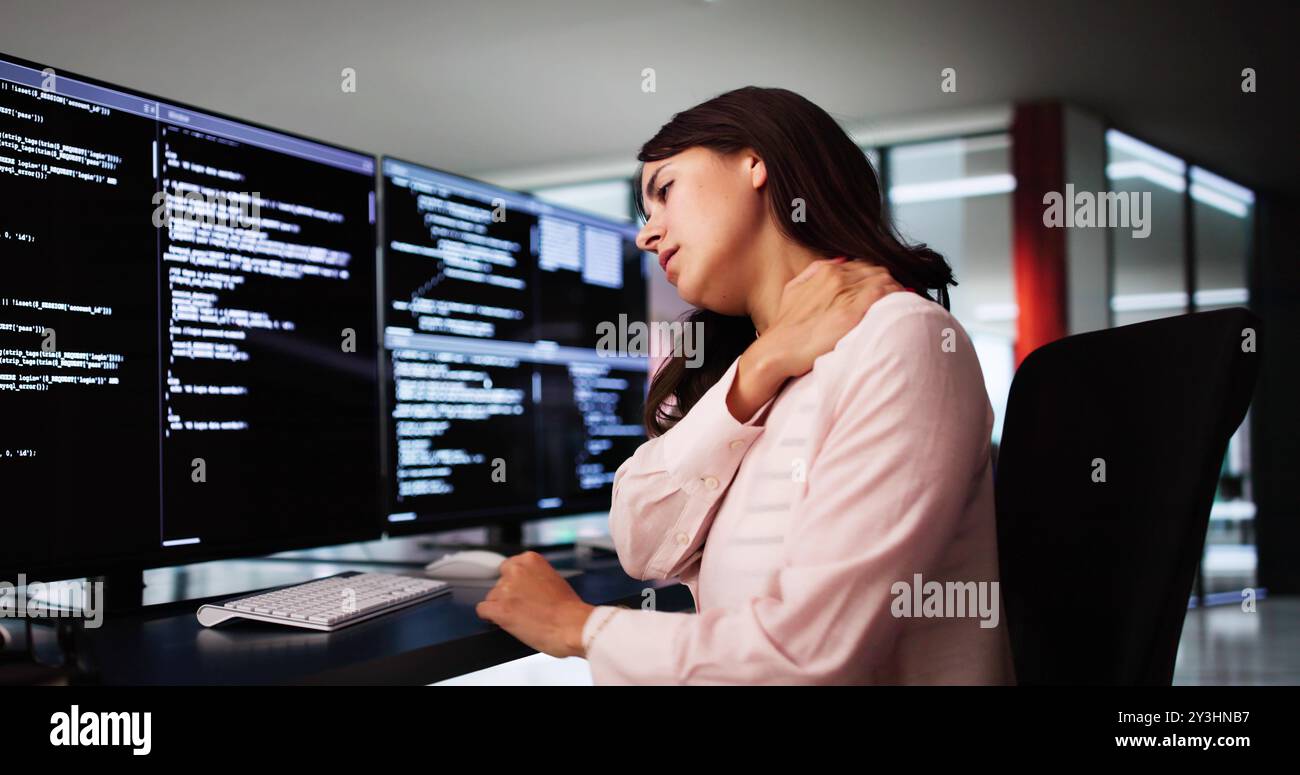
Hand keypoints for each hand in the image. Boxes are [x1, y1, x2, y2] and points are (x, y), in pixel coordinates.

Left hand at [475, 551, 595, 658]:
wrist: (573, 626)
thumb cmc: (570, 609)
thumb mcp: (554, 580)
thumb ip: (535, 577)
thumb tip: (527, 586)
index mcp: (530, 560)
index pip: (508, 567)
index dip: (513, 582)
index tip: (518, 591)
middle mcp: (515, 571)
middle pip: (499, 583)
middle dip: (507, 595)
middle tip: (522, 607)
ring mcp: (506, 590)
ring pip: (491, 598)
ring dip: (501, 607)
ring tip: (519, 618)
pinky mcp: (499, 610)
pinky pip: (482, 611)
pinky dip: (490, 617)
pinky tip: (502, 622)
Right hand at [727, 258, 903, 421]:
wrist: (778, 349)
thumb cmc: (785, 326)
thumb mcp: (793, 290)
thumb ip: (813, 273)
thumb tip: (836, 262)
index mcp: (826, 269)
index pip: (862, 266)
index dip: (874, 277)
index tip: (881, 288)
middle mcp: (837, 277)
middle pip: (876, 271)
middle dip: (888, 282)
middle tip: (896, 297)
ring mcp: (846, 293)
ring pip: (884, 280)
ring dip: (896, 289)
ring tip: (903, 302)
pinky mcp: (853, 312)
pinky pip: (885, 295)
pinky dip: (896, 297)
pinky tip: (902, 304)